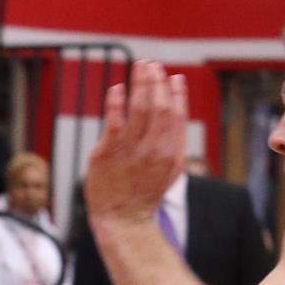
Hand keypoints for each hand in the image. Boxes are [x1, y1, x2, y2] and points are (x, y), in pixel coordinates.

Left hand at [86, 59, 185, 228]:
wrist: (123, 219)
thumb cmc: (145, 193)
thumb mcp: (170, 169)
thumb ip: (175, 140)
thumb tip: (177, 109)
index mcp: (171, 151)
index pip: (177, 114)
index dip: (176, 93)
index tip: (173, 78)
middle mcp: (154, 148)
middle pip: (158, 106)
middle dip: (156, 82)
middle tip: (152, 65)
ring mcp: (130, 149)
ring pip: (139, 108)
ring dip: (140, 83)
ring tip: (140, 67)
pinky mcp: (107, 152)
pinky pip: (114, 121)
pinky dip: (116, 102)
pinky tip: (118, 88)